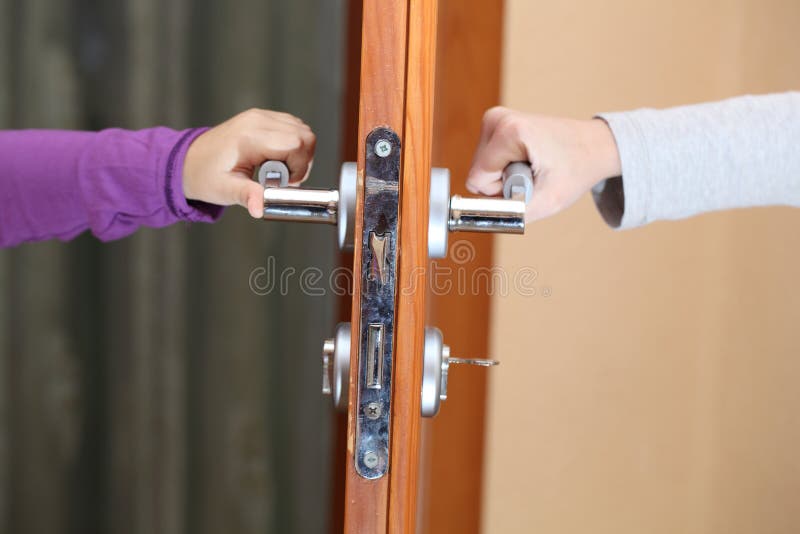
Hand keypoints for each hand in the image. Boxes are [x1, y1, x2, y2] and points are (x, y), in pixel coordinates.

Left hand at [183, 108, 315, 217]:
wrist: (189, 160)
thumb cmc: (205, 174)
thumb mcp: (225, 190)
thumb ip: (247, 196)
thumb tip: (260, 208)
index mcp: (249, 137)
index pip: (296, 143)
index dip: (299, 167)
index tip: (284, 182)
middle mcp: (258, 121)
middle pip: (305, 135)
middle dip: (303, 161)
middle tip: (284, 177)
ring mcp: (261, 116)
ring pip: (302, 130)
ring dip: (299, 153)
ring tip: (278, 169)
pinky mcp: (263, 118)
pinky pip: (293, 127)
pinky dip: (293, 145)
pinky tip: (276, 159)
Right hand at [466, 107, 620, 220]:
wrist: (594, 146)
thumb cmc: (575, 170)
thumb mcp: (548, 201)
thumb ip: (510, 214)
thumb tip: (479, 217)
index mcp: (509, 132)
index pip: (477, 180)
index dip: (501, 191)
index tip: (529, 182)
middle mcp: (498, 119)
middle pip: (478, 172)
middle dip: (502, 182)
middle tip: (534, 174)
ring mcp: (496, 118)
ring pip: (480, 166)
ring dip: (504, 174)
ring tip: (533, 166)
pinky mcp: (497, 121)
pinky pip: (486, 158)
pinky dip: (504, 165)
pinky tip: (527, 159)